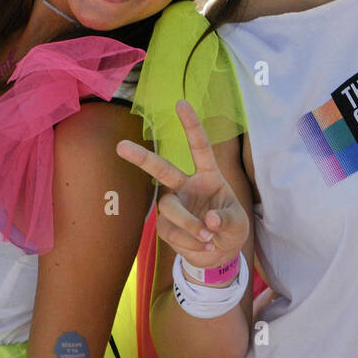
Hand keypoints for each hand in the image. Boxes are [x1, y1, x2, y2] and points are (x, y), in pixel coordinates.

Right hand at [115, 101, 248, 281]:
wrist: (218, 255)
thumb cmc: (229, 229)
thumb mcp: (238, 224)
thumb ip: (226, 220)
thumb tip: (208, 221)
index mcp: (209, 175)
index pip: (199, 146)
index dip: (190, 125)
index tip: (180, 102)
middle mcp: (186, 185)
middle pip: (162, 169)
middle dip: (142, 158)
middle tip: (120, 146)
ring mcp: (173, 205)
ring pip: (170, 208)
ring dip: (189, 225)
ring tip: (208, 237)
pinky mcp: (165, 226)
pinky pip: (171, 232)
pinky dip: (189, 241)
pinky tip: (203, 245)